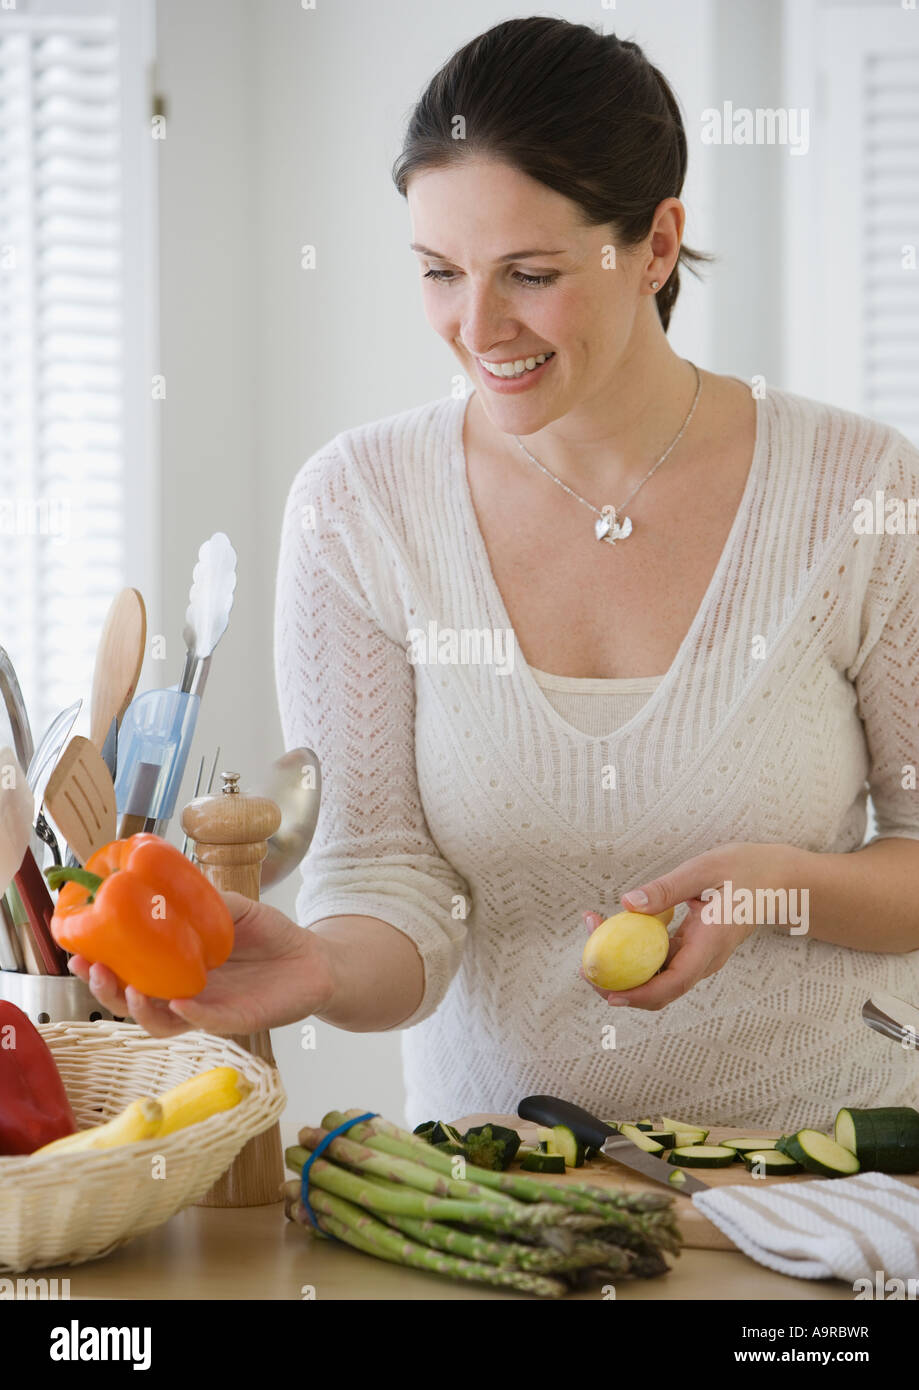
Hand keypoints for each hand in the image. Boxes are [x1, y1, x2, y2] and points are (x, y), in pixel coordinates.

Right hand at [67, 891, 334, 1038]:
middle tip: (93, 971)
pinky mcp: (237, 1021)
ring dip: (140, 1010)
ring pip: (162, 1022)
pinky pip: (207, 1023)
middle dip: (106, 991)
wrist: (313, 957)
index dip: (98, 967)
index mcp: (174, 968)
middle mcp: (184, 994)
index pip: (126, 973)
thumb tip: (162, 881)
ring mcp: (208, 1011)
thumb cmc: (268, 934)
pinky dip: (190, 1015)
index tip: (75, 950)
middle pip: (132, 1005)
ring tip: (131, 988)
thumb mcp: (230, 908)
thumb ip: (199, 901)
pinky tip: (178, 1001)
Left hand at [579, 841, 800, 1010]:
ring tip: (591, 924)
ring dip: (621, 961)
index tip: (609, 993)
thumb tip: (628, 903)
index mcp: (712, 944)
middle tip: (585, 961)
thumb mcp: (708, 868)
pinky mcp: (692, 949)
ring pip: (655, 975)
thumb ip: (668, 887)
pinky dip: (633, 946)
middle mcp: (704, 959)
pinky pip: (659, 958)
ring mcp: (698, 957)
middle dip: (618, 982)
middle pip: (657, 988)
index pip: (674, 983)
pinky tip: (614, 920)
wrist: (782, 881)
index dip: (639, 994)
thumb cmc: (750, 870)